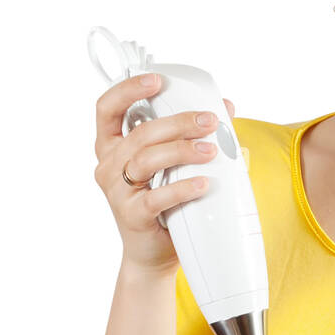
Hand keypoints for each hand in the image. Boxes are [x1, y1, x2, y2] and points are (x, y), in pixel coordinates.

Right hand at [93, 73, 235, 273]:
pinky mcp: (132, 216)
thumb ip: (189, 136)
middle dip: (177, 122)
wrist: (153, 254)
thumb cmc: (163, 203)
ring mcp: (117, 192)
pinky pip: (156, 198)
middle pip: (140, 134)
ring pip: (146, 161)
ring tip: (212, 150)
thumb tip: (226, 108)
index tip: (156, 80)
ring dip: (182, 151)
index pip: (107, 109)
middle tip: (209, 121)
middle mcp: (109, 166)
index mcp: (113, 146)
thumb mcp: (172, 165)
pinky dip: (183, 188)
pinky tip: (204, 184)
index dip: (128, 90)